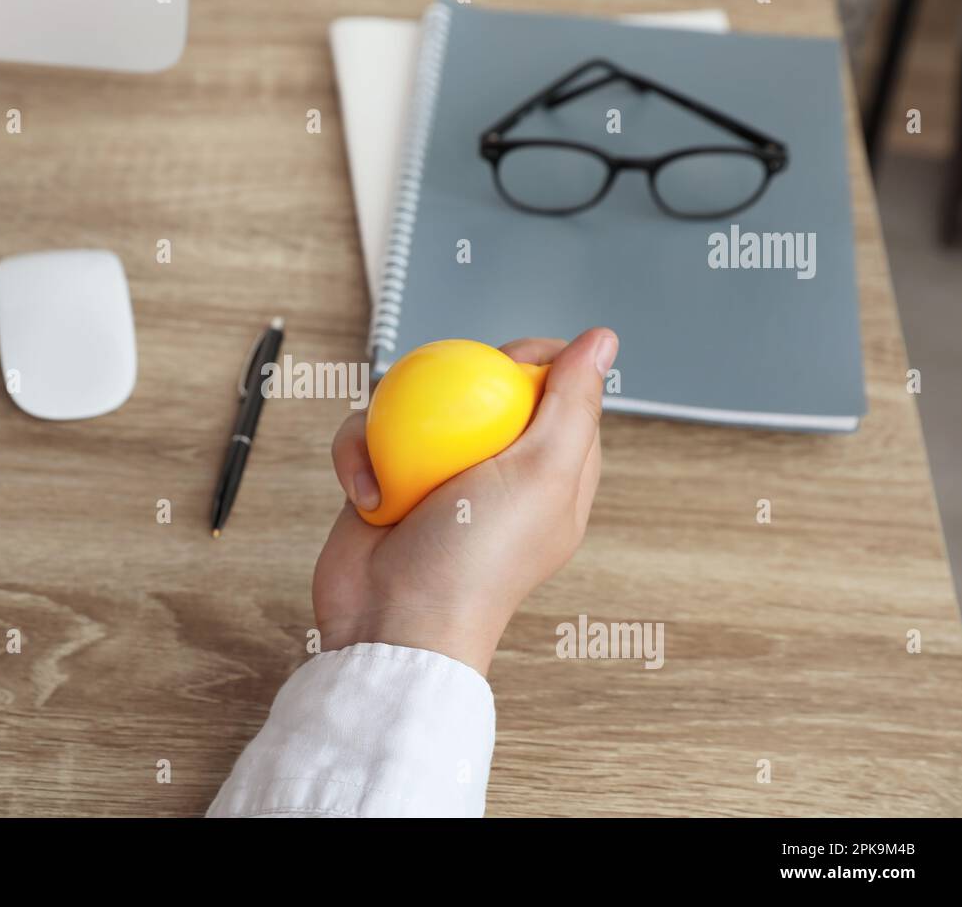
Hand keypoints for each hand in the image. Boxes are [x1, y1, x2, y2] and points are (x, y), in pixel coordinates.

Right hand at [312, 328, 616, 674]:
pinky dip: (359, 458)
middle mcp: (496, 471)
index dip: (538, 364)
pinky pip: (366, 436)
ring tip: (395, 461)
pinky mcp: (385, 482)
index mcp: (550, 472)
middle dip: (458, 380)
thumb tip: (602, 338)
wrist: (393, 623)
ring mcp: (437, 475)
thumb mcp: (543, 475)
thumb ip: (573, 403)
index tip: (511, 366)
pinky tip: (368, 493)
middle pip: (483, 386)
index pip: (559, 392)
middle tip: (447, 405)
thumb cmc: (476, 561)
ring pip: (413, 403)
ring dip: (392, 422)